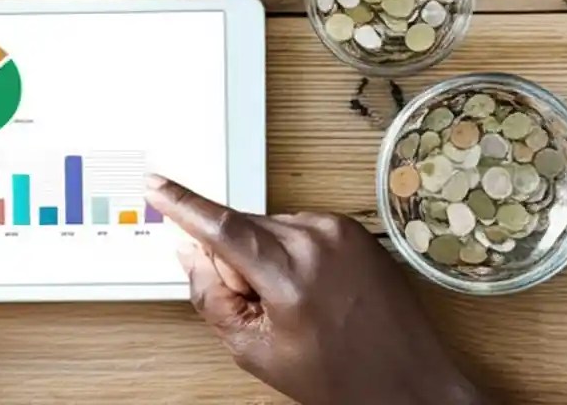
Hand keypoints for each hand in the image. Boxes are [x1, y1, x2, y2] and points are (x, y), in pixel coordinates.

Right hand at [145, 176, 488, 404]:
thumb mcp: (257, 352)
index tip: (157, 184)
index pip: (221, 227)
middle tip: (258, 305)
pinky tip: (313, 289)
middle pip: (242, 228)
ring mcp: (340, 231)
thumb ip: (212, 298)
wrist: (409, 383)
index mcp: (290, 274)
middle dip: (234, 260)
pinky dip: (291, 252)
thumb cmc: (344, 377)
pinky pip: (299, 228)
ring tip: (295, 302)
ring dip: (264, 256)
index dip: (182, 204)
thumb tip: (191, 255)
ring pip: (268, 226)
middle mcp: (317, 240)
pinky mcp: (353, 228)